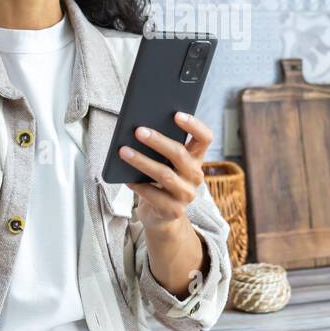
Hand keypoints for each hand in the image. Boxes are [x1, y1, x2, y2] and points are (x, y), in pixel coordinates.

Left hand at [121, 111, 212, 231]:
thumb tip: (139, 128)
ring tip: (123, 151)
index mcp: (196, 158)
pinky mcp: (174, 210)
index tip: (176, 114)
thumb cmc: (159, 181)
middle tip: (138, 130)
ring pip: (164, 174)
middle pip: (180, 154)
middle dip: (158, 141)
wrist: (161, 216)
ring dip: (142, 161)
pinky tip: (126, 178)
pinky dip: (138, 185)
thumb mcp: (164, 163)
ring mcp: (186, 194)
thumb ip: (160, 149)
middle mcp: (195, 176)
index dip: (194, 125)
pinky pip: (153, 195)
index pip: (205, 138)